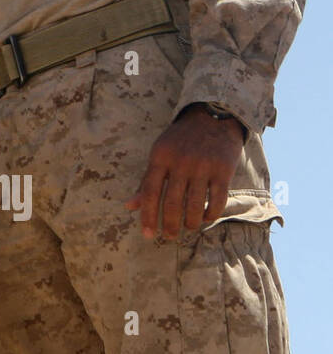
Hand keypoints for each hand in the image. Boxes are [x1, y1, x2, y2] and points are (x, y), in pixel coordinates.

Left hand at [126, 105, 244, 239]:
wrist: (212, 117)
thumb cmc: (180, 139)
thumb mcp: (159, 153)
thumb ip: (146, 180)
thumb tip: (129, 206)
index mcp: (160, 157)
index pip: (149, 192)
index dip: (147, 216)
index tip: (147, 234)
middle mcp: (180, 162)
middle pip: (171, 202)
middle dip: (169, 225)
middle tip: (169, 237)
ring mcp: (202, 166)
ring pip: (194, 205)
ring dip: (191, 222)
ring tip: (188, 228)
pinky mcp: (223, 170)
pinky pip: (217, 200)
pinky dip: (211, 213)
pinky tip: (206, 218)